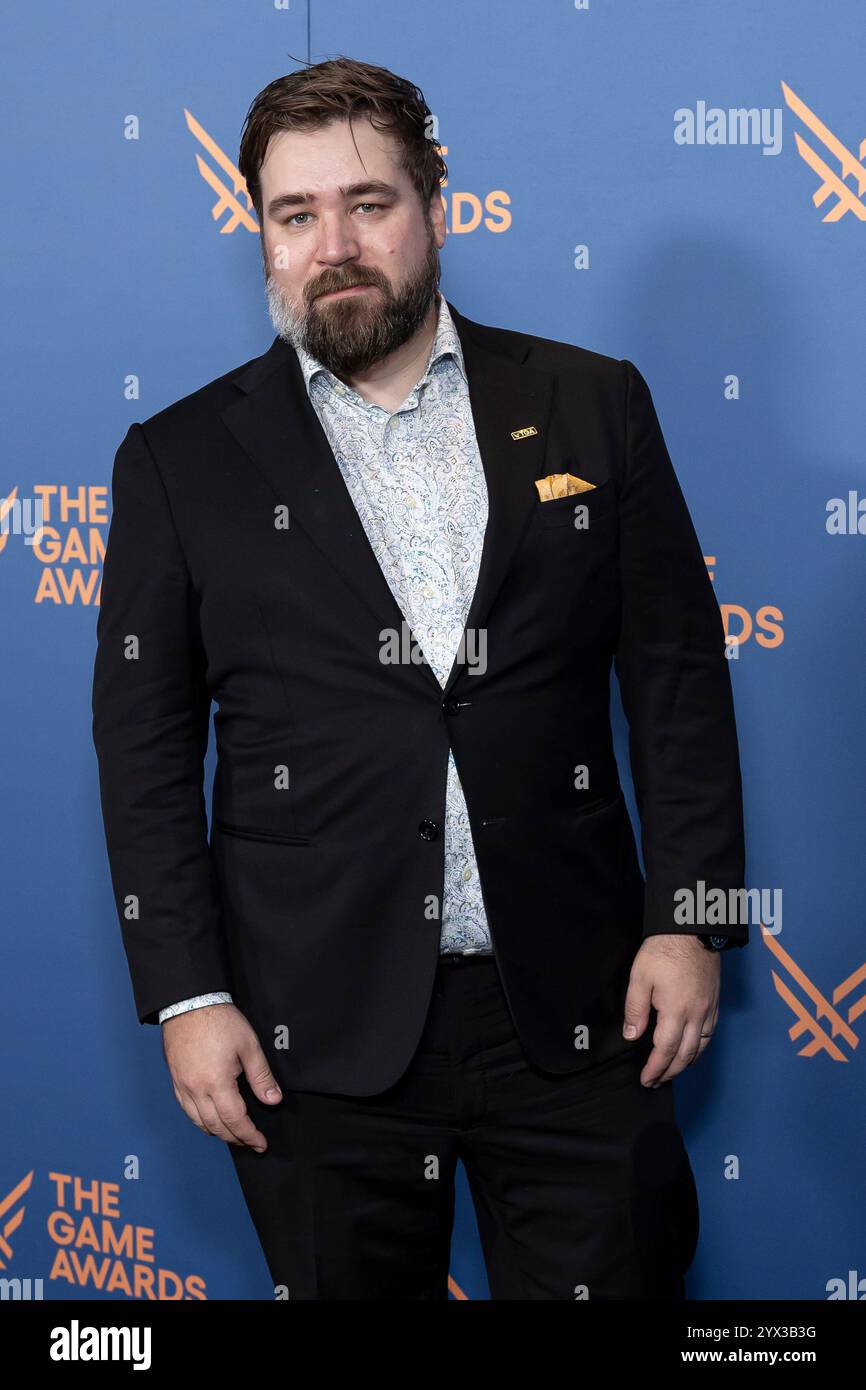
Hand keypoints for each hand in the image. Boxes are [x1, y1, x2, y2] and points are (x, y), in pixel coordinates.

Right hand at [161, 1003, 281, 1151]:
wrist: (188, 1003)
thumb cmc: (220, 1021)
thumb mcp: (249, 1046)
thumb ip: (261, 1076)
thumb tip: (273, 1100)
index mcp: (217, 1083)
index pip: (235, 1120)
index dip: (249, 1135)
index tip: (261, 1143)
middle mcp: (196, 1090)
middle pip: (216, 1126)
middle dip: (235, 1138)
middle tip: (250, 1142)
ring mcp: (183, 1087)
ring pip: (199, 1122)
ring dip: (217, 1132)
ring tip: (233, 1135)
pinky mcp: (175, 1080)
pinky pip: (187, 1110)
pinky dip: (200, 1121)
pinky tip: (209, 1120)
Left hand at [622, 935, 719, 1086]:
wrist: (692, 929)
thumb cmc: (664, 950)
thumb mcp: (640, 977)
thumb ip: (635, 1009)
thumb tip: (632, 1035)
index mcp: (675, 1011)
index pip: (665, 1050)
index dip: (655, 1068)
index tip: (646, 1079)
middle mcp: (696, 1015)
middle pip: (685, 1055)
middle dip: (669, 1072)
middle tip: (656, 1082)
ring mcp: (708, 1009)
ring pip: (701, 1047)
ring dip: (686, 1063)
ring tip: (672, 1071)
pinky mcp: (715, 1002)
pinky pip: (710, 1034)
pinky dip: (700, 1048)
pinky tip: (692, 1049)